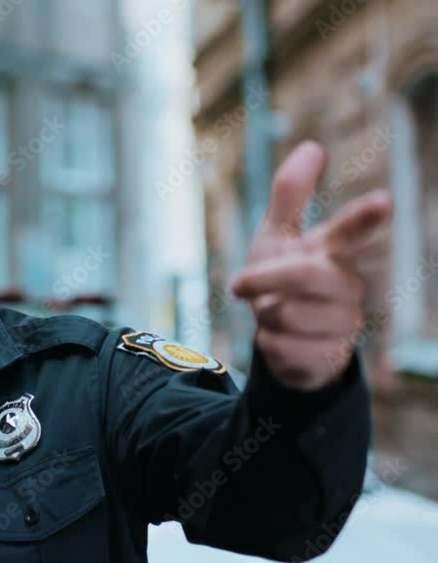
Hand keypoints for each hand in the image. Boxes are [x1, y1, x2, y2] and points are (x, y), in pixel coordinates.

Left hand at [230, 142, 392, 390]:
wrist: (284, 339)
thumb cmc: (282, 280)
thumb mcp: (277, 237)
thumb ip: (291, 195)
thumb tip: (313, 146)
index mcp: (334, 253)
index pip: (352, 231)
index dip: (365, 217)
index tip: (383, 200)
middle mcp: (347, 287)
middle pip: (302, 275)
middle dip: (263, 279)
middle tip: (241, 286)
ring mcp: (343, 325)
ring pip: (286, 314)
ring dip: (263, 315)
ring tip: (272, 315)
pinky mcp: (328, 359)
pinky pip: (280, 347)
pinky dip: (266, 344)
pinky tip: (281, 342)